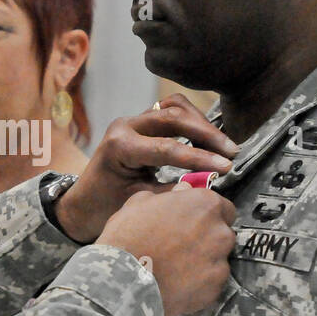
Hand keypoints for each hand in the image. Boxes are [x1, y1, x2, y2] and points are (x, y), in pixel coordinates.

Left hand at [56, 94, 238, 242]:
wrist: (84, 204)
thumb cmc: (106, 208)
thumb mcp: (140, 204)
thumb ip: (173, 193)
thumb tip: (208, 186)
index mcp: (119, 146)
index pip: (167, 147)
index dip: (200, 158)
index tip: (226, 167)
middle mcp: (125, 127)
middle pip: (173, 117)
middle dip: (206, 134)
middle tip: (232, 151)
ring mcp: (132, 121)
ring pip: (174, 107)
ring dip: (201, 123)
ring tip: (223, 144)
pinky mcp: (141, 122)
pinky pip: (171, 111)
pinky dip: (192, 120)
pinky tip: (208, 138)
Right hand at [96, 181, 236, 315]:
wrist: (123, 279)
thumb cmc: (128, 236)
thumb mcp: (140, 203)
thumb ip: (168, 195)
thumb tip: (182, 190)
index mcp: (205, 205)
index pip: (222, 207)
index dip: (207, 215)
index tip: (192, 223)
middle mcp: (220, 231)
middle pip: (222, 233)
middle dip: (207, 238)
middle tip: (181, 247)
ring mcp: (220, 261)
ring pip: (218, 259)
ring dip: (204, 261)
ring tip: (177, 268)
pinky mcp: (215, 287)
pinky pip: (211, 282)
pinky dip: (199, 283)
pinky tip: (178, 283)